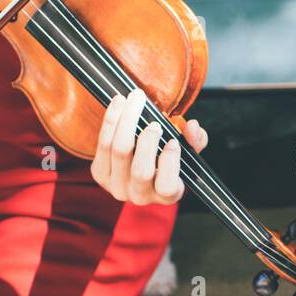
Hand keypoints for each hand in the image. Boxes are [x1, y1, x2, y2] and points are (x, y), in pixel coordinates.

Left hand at [90, 90, 208, 205]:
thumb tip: (193, 126)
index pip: (166, 187)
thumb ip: (195, 140)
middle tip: (155, 123)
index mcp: (165, 195)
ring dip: (127, 121)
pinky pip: (103, 144)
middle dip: (148, 142)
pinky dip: (111, 120)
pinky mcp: (100, 173)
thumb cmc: (166, 159)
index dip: (169, 163)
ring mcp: (117, 186)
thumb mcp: (187, 152)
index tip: (173, 141)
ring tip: (136, 100)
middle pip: (140, 171)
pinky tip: (120, 103)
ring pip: (119, 152)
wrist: (137, 165)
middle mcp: (140, 196)